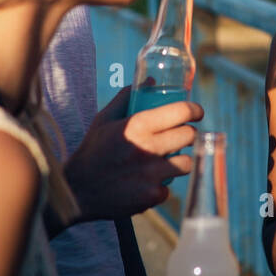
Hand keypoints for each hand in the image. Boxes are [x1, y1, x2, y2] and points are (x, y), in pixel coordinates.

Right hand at [64, 86, 201, 221]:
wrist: (77, 191)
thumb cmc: (93, 151)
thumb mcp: (104, 119)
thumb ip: (126, 97)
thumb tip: (152, 80)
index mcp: (138, 125)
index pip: (181, 112)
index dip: (195, 110)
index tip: (197, 113)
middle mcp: (148, 148)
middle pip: (189, 136)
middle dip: (188, 135)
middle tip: (181, 137)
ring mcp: (152, 174)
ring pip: (186, 163)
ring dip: (179, 161)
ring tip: (166, 161)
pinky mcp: (152, 196)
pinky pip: (169, 187)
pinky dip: (161, 185)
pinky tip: (146, 183)